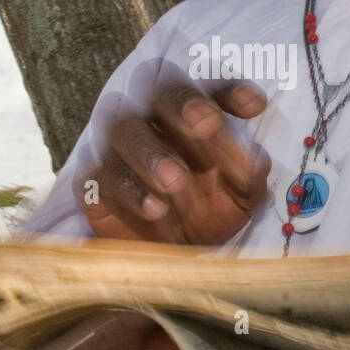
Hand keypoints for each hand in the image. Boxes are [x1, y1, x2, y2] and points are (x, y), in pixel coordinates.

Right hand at [81, 80, 271, 245]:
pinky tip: (155, 209)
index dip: (231, 92)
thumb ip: (248, 177)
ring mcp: (122, 148)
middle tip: (207, 123)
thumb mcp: (238, 199)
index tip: (254, 106)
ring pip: (125, 128)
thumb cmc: (207, 214)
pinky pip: (104, 176)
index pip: (213, 89)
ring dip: (153, 152)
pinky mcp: (96, 182)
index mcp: (198, 118)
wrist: (168, 259)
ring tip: (176, 180)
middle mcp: (158, 121)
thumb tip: (253, 162)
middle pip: (162, 94)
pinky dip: (131, 191)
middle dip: (185, 104)